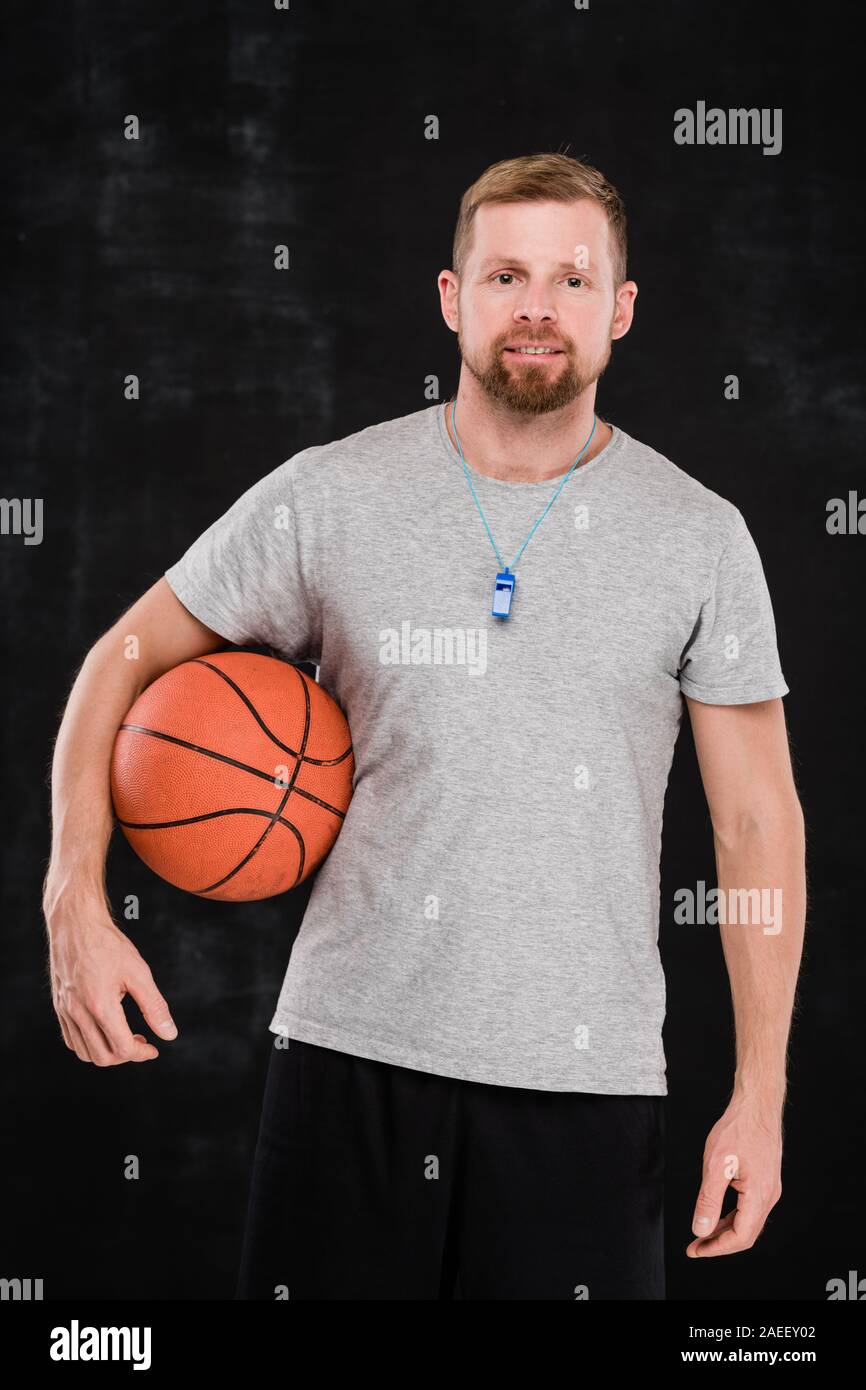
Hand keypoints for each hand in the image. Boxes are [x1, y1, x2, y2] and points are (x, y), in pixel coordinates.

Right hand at [44, 890, 177, 1064]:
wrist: (76, 924)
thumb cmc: (109, 945)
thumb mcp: (138, 973)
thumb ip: (154, 1006)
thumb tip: (169, 1034)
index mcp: (100, 1005)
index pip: (122, 1048)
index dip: (141, 1053)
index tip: (153, 1047)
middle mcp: (78, 1012)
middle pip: (102, 1057)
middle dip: (126, 1055)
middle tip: (141, 1041)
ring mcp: (65, 1011)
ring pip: (84, 1052)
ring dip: (107, 1052)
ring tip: (124, 1036)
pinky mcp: (59, 1006)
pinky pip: (71, 1039)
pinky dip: (88, 1044)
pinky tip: (105, 1029)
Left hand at [687, 1093, 782, 1256]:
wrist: (757, 1104)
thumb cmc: (739, 1128)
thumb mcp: (716, 1165)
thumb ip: (708, 1201)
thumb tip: (701, 1229)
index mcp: (759, 1196)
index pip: (740, 1237)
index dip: (716, 1248)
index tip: (695, 1249)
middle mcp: (769, 1196)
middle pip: (746, 1234)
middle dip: (719, 1243)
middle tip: (695, 1246)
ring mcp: (769, 1188)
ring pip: (748, 1221)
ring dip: (725, 1231)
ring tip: (703, 1234)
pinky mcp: (765, 1180)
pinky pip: (749, 1208)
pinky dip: (732, 1216)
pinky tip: (717, 1215)